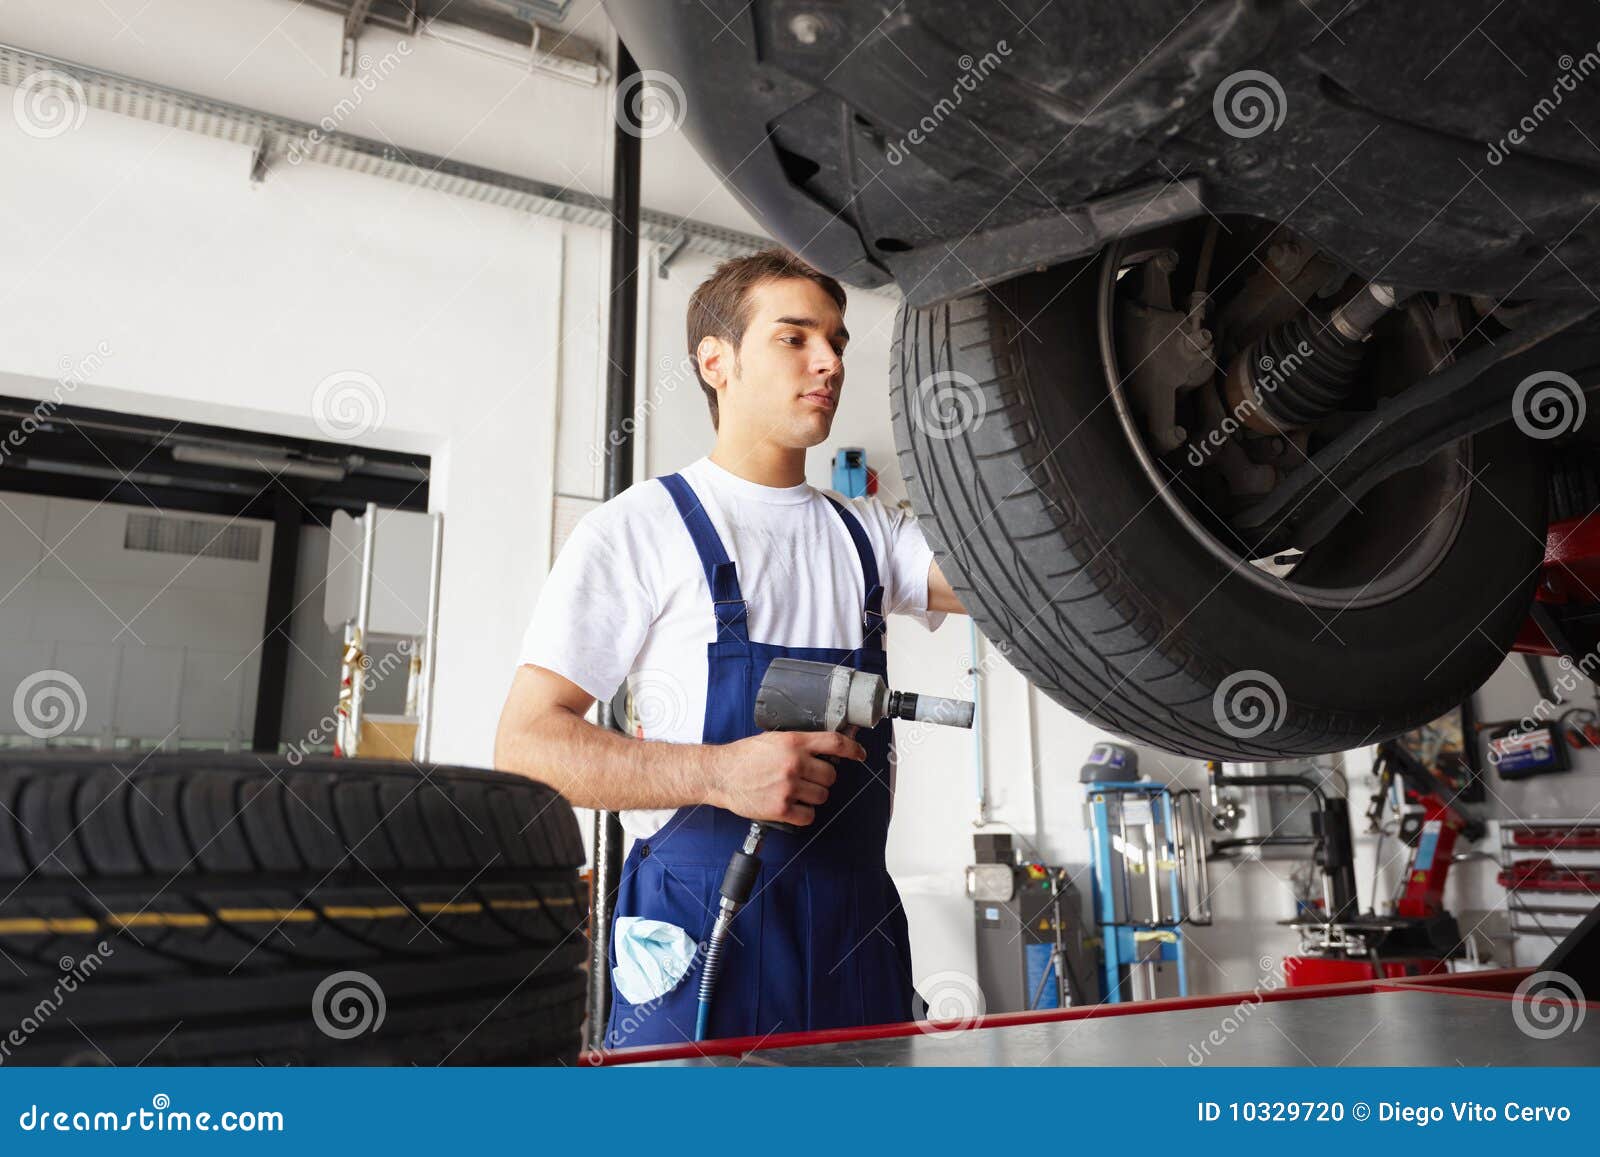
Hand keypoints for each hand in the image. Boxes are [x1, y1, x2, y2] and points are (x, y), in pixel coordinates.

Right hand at [704, 731, 866, 825]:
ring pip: (822, 796)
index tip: (860, 753)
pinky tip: (791, 806)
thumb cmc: (744, 756)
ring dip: (812, 796)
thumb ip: (799, 744)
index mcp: (793, 743)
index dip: (853, 748)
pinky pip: (809, 816)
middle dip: (822, 779)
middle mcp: (794, 764)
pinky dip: (803, 814)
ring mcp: (788, 787)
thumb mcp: (774, 739)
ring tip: (794, 791)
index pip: (834, 743)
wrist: (721, 774)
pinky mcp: (781, 808)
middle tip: (807, 778)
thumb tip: (825, 750)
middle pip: (831, 775)